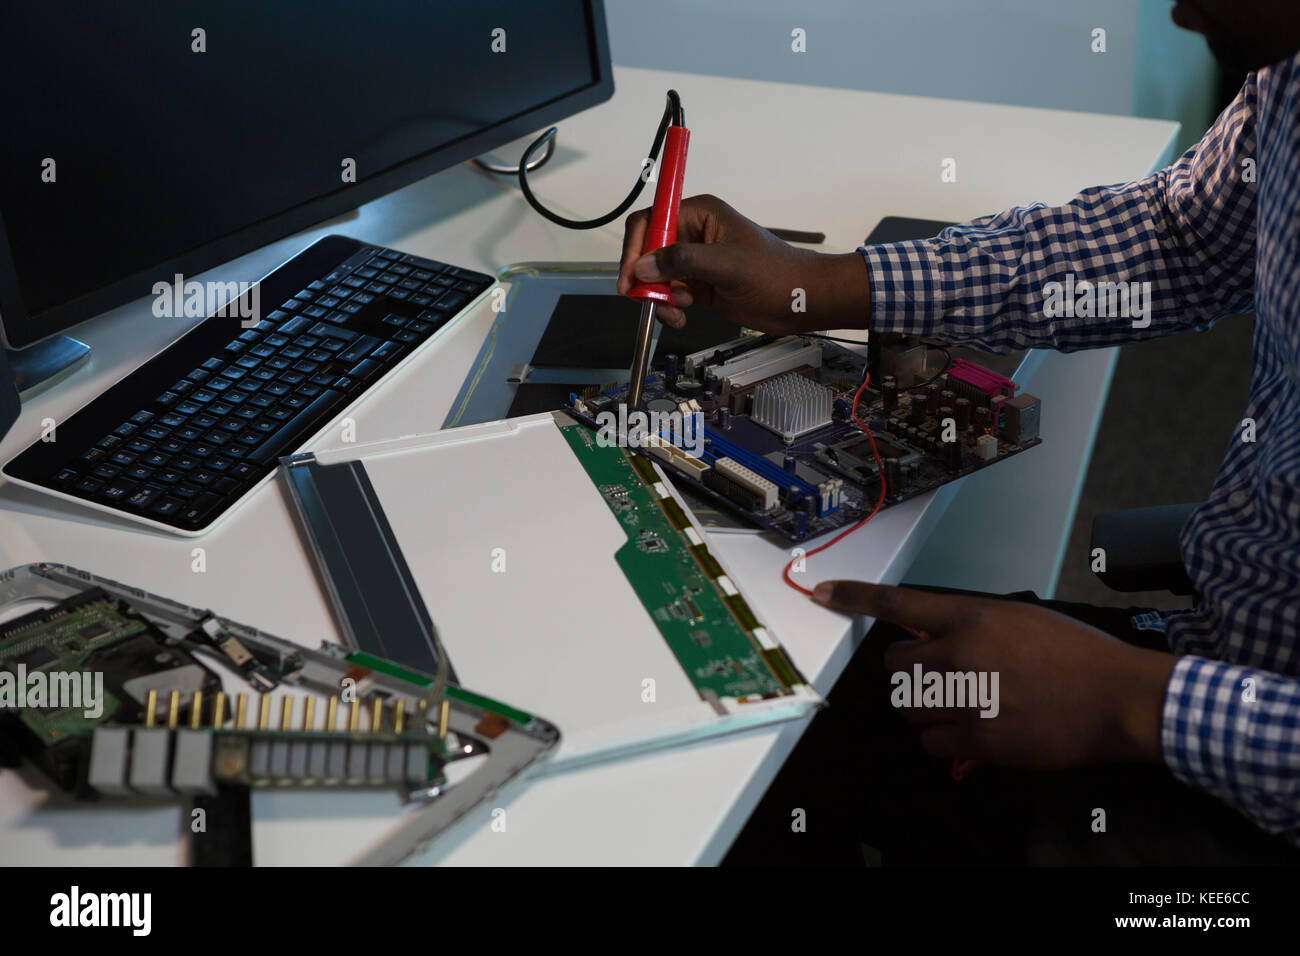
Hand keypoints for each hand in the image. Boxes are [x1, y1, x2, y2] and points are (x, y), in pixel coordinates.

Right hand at [616, 194, 870, 331]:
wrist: (799, 300)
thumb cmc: (774, 274)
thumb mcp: (727, 265)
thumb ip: (683, 262)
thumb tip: (642, 267)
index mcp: (699, 215)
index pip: (651, 221)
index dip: (635, 248)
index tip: (630, 278)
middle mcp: (692, 233)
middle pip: (647, 251)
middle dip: (646, 278)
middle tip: (650, 301)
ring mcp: (695, 260)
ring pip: (656, 276)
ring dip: (658, 297)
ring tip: (677, 311)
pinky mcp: (698, 284)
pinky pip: (669, 293)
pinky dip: (669, 307)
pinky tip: (682, 315)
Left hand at [811, 581, 1178, 768]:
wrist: (1118, 698)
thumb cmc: (1079, 654)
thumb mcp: (1021, 618)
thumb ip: (972, 622)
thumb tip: (936, 633)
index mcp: (975, 616)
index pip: (899, 602)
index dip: (855, 596)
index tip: (823, 593)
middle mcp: (963, 653)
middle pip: (895, 664)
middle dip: (908, 670)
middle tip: (937, 675)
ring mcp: (969, 699)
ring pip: (907, 704)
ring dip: (923, 704)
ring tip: (958, 702)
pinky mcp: (980, 740)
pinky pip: (929, 741)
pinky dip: (940, 737)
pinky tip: (968, 729)